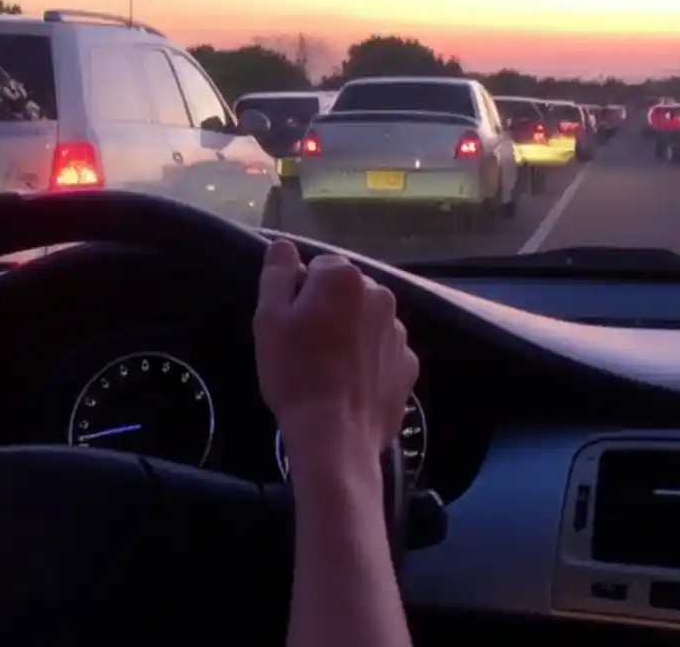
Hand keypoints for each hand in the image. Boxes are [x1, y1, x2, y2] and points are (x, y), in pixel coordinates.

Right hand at [253, 240, 417, 476]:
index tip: (290, 323)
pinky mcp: (410, 364)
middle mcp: (380, 294)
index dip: (300, 293)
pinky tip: (352, 385)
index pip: (318, 268)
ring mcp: (399, 331)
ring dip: (352, 333)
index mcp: (344, 278)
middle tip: (306, 348)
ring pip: (368, 321)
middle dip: (330, 309)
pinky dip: (371, 361)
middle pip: (347, 292)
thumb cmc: (295, 372)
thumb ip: (276, 275)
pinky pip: (384, 351)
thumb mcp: (269, 320)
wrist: (335, 435)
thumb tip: (283, 244)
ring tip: (329, 369)